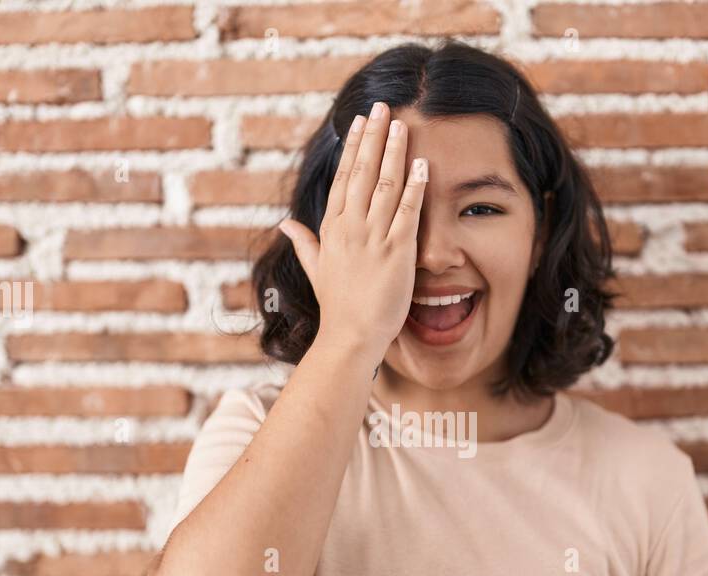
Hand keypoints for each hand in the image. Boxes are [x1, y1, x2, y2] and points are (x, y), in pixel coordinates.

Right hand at [277, 102, 427, 360]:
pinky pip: (407, 212)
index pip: (345, 177)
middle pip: (364, 172)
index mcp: (332, 228)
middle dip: (374, 136)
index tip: (361, 122)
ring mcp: (373, 238)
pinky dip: (415, 186)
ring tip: (403, 125)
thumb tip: (285, 224)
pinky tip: (422, 164)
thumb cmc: (337, 307)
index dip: (354, 147)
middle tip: (383, 106)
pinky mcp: (396, 252)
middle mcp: (350, 227)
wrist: (350, 336)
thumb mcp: (316, 269)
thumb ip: (304, 242)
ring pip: (385, 185)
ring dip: (395, 152)